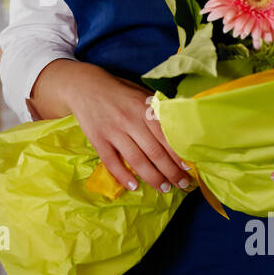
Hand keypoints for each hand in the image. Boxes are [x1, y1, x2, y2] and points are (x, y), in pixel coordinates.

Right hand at [33, 60, 191, 194]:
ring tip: (164, 188)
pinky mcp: (98, 140)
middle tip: (181, 184)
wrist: (85, 87)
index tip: (188, 168)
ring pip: (136, 161)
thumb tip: (179, 127)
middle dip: (171, 172)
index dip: (178, 155)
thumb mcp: (141, 93)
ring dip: (152, 178)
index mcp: (144, 109)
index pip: (166, 137)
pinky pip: (112, 162)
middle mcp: (130, 121)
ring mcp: (113, 132)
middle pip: (154, 152)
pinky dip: (123, 176)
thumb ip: (157, 109)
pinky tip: (134, 186)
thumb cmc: (119, 91)